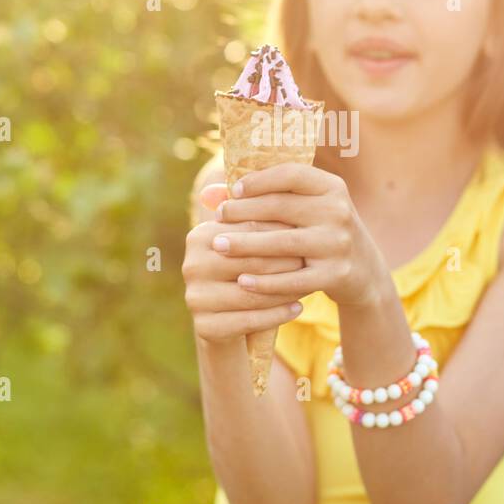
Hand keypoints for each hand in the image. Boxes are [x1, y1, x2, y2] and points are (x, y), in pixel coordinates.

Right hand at [182, 183, 308, 345]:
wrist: (226, 317)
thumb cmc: (245, 269)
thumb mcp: (249, 241)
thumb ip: (261, 214)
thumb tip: (292, 176)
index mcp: (199, 236)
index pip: (245, 229)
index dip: (278, 229)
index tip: (306, 229)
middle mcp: (191, 265)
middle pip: (248, 260)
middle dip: (283, 259)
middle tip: (311, 258)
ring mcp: (195, 298)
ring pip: (250, 292)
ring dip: (284, 288)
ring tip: (310, 283)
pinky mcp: (205, 327)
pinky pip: (248, 320)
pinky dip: (276, 315)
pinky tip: (298, 308)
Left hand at [211, 163, 386, 308]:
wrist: (364, 271)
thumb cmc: (320, 232)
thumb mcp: (303, 210)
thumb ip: (259, 198)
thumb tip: (206, 194)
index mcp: (331, 187)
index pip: (291, 174)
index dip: (259, 180)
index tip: (233, 190)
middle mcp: (339, 211)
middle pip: (281, 207)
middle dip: (243, 212)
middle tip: (216, 218)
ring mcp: (338, 244)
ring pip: (282, 243)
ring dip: (245, 245)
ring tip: (217, 246)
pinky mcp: (336, 275)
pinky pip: (293, 280)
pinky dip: (265, 282)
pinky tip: (242, 281)